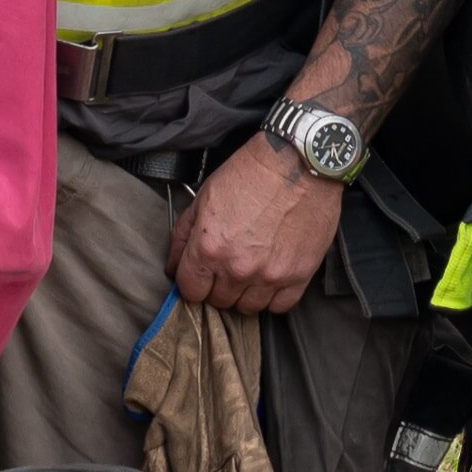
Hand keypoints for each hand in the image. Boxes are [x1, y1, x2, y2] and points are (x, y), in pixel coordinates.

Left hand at [168, 130, 344, 313]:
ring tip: (250, 269)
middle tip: (228, 265)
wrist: (298, 162)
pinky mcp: (299, 276)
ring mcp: (270, 275)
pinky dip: (273, 296)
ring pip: (248, 308)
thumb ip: (183, 236)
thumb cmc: (251, 174)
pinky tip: (271, 276)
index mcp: (209, 248)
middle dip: (218, 286)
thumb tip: (173, 266)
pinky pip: (280, 306)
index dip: (193, 282)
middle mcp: (237, 268)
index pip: (190, 291)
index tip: (200, 275)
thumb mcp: (204, 197)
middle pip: (218, 301)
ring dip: (245, 293)